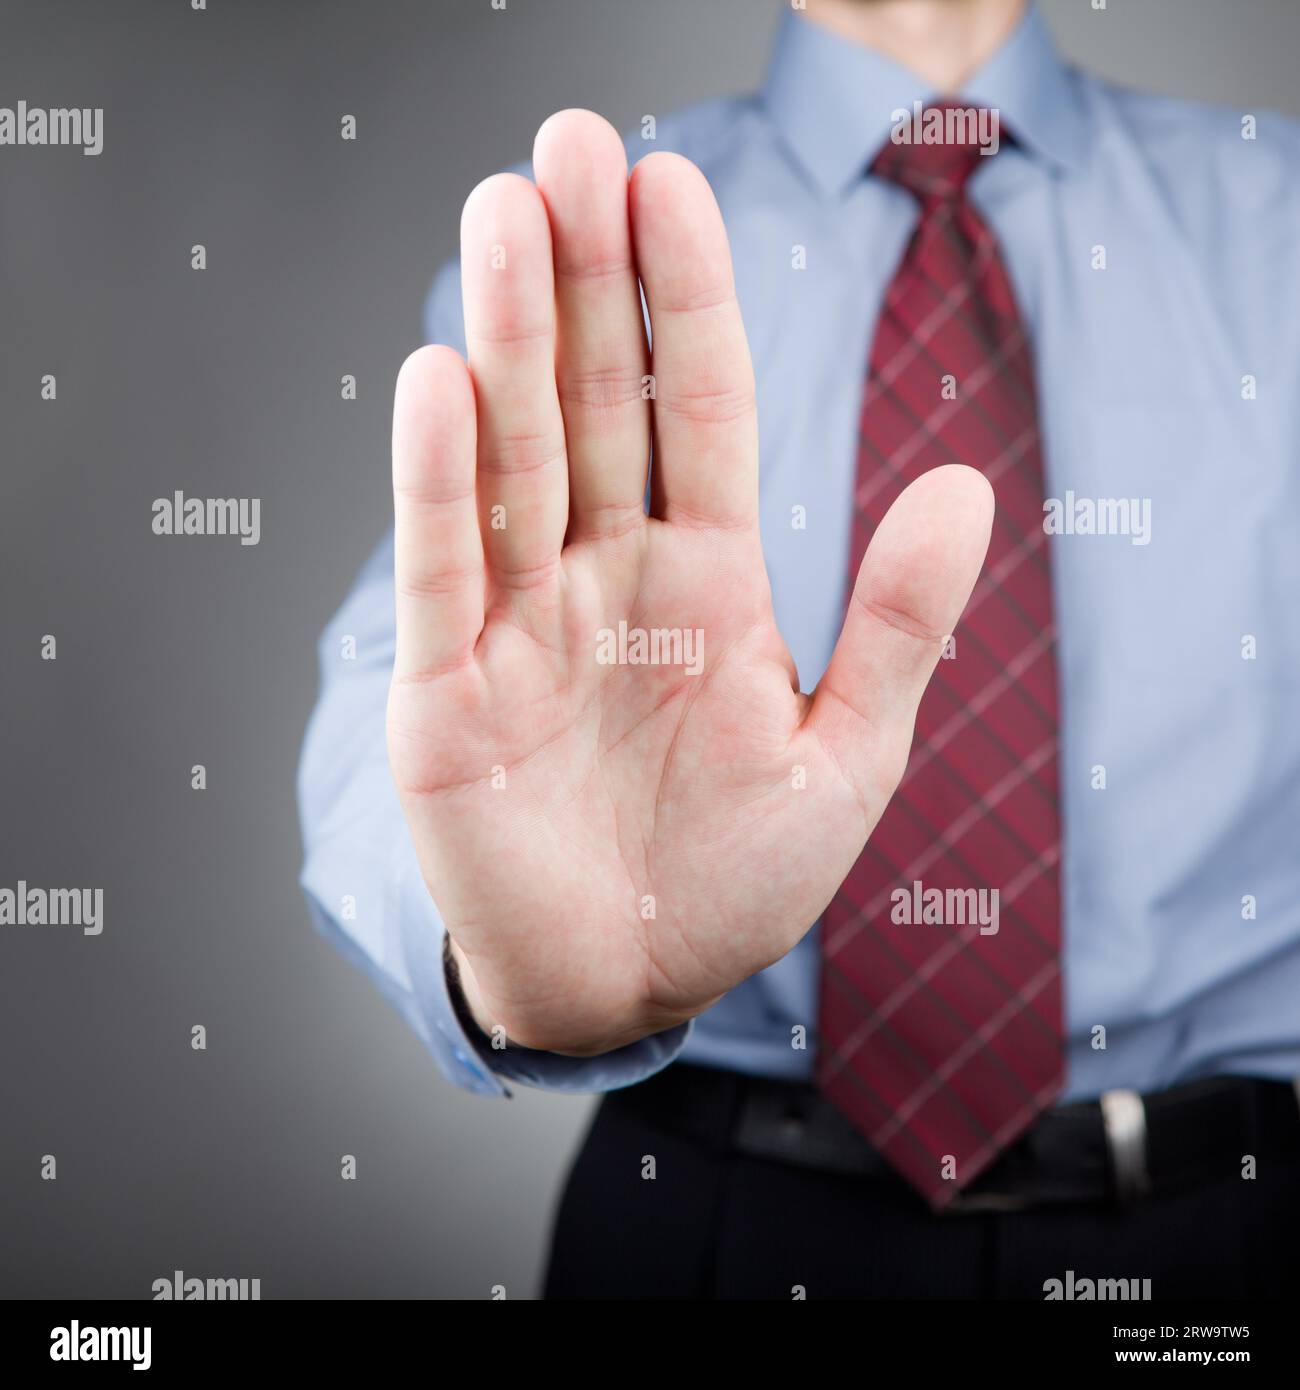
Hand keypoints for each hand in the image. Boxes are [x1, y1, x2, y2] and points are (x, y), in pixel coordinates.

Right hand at [387, 110, 992, 1055]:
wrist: (628, 980)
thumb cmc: (734, 877)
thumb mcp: (845, 756)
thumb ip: (896, 625)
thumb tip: (968, 488)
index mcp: (707, 579)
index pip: (698, 407)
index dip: (687, 298)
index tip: (673, 182)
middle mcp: (608, 578)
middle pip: (593, 402)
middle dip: (582, 275)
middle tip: (568, 144)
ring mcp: (521, 626)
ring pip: (513, 459)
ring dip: (505, 338)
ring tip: (503, 213)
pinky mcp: (446, 693)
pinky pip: (446, 571)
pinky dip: (438, 485)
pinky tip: (437, 382)